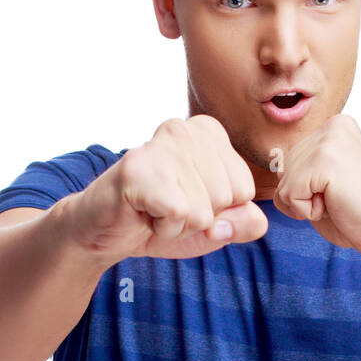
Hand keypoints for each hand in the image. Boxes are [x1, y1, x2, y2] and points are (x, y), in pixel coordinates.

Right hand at [68, 114, 268, 261]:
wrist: (102, 232)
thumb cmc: (159, 221)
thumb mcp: (213, 225)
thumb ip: (244, 222)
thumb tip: (258, 222)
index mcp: (210, 133)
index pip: (245, 190)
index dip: (217, 211)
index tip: (185, 202)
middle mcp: (187, 129)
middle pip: (226, 199)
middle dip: (197, 219)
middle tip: (165, 208)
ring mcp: (163, 145)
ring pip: (204, 211)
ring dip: (177, 225)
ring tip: (153, 209)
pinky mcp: (140, 169)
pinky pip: (179, 216)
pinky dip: (162, 229)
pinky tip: (142, 214)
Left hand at [271, 114, 360, 259]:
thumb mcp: (327, 181)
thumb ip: (303, 167)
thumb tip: (274, 160)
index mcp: (337, 126)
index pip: (291, 161)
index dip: (308, 189)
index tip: (342, 193)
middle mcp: (334, 125)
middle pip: (283, 170)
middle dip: (305, 196)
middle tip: (342, 200)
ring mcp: (330, 140)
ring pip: (283, 183)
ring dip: (306, 205)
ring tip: (340, 202)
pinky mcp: (324, 161)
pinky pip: (288, 196)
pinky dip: (307, 212)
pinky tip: (336, 207)